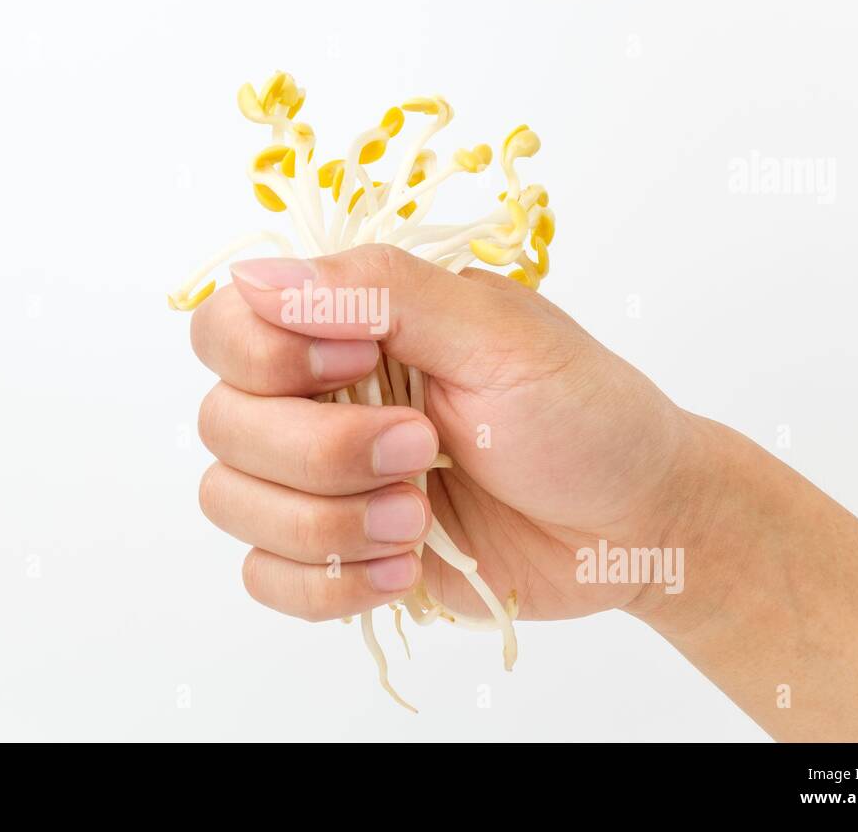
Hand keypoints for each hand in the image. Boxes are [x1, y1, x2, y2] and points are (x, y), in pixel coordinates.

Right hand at [190, 244, 695, 623]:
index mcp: (349, 327)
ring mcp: (321, 482)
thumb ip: (381, 292)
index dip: (268, 357)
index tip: (359, 368)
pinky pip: (265, 578)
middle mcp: (318, 397)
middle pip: (223, 423)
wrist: (634, 527)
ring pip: (230, 503)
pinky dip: (328, 583)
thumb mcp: (497, 335)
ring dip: (328, 523)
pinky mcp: (335, 553)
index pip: (226, 326)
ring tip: (420, 521)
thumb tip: (257, 274)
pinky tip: (403, 568)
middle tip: (422, 449)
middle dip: (322, 452)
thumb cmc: (584, 415)